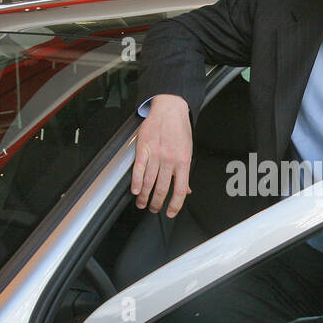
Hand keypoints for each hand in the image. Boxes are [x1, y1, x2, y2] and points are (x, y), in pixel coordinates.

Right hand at [132, 95, 192, 216]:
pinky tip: (135, 190)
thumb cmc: (179, 129)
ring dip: (144, 196)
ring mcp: (156, 154)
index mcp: (183, 161)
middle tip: (153, 209)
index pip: (179, 190)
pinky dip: (136, 182)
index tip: (170, 213)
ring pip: (148, 182)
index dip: (175, 205)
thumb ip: (185, 172)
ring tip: (142, 204)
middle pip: (162, 188)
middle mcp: (169, 160)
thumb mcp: (188, 151)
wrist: (170, 108)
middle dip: (156, 203)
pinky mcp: (143, 148)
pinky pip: (138, 169)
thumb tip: (186, 190)